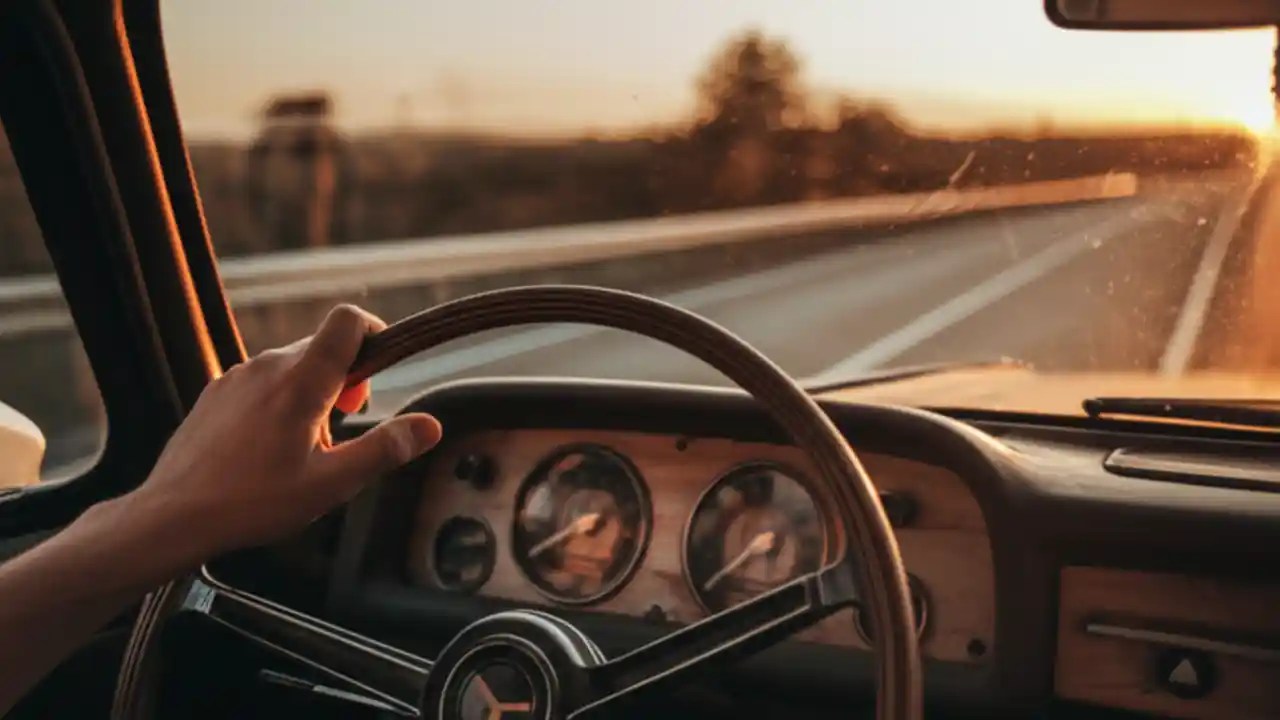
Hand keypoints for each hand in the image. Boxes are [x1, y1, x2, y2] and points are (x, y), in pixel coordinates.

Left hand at [124, 305, 441, 564]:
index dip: (374, 333)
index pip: (347, 321)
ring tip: (304, 450)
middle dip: (345, 381)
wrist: (172, 516)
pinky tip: (270, 450)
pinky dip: (280, 403)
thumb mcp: (332, 484)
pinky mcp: (216, 393)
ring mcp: (236, 377)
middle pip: (323, 348)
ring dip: (312, 395)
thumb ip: (386, 449)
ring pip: (292, 368)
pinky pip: (262, 383)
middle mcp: (267, 366)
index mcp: (301, 381)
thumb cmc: (253, 502)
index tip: (379, 370)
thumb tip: (431, 425)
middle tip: (343, 431)